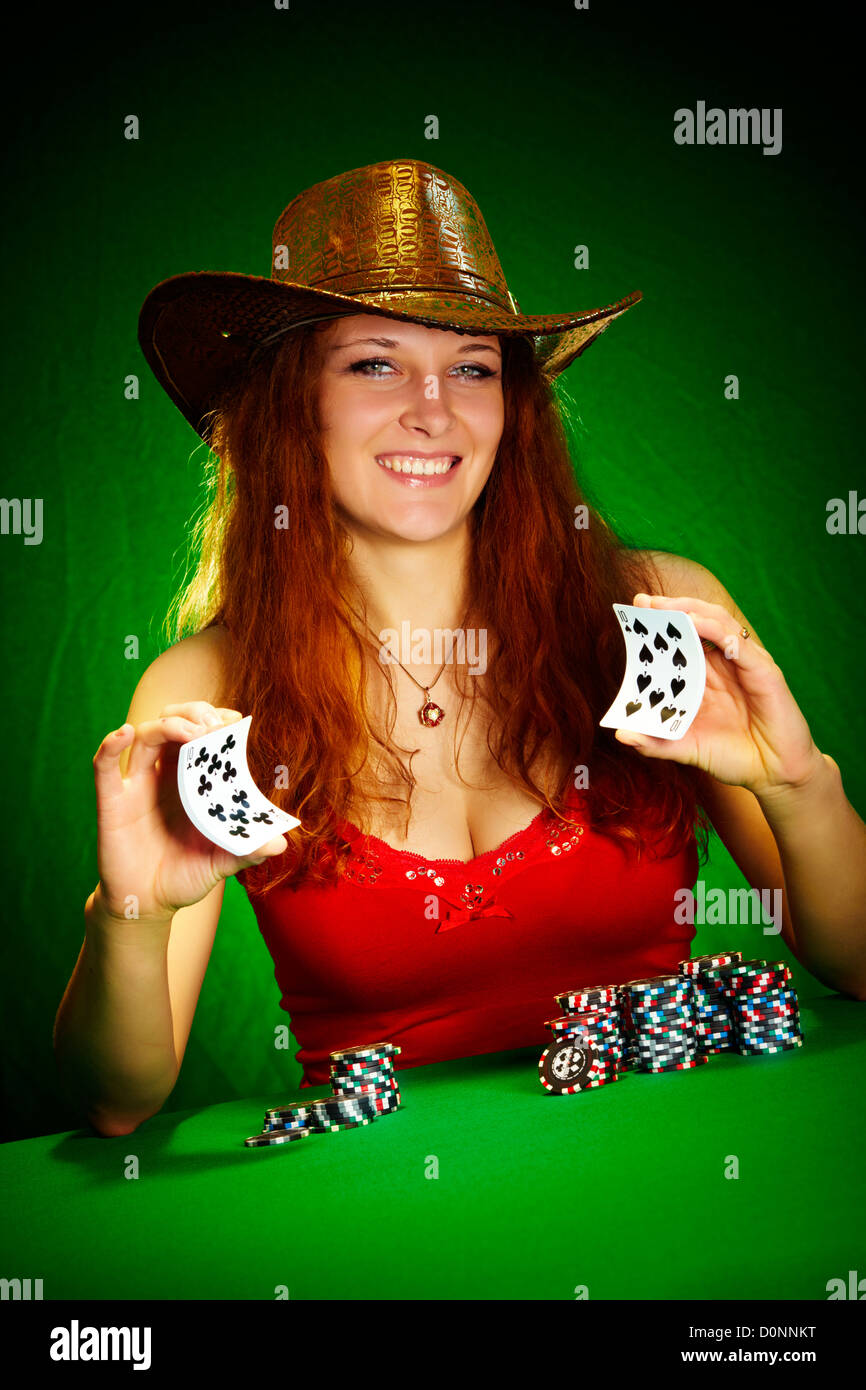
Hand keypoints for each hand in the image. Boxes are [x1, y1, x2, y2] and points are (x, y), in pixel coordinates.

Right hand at [92, 701, 287, 922]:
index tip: (235, 720)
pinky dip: (110, 745)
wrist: (149, 904)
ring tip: (192, 732)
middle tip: (214, 725)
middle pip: (172, 721)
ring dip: (168, 725)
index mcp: (192, 780)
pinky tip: (126, 731)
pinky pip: (103, 767)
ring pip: (145, 736)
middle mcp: (164, 775)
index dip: (215, 718)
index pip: (200, 733)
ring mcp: (137, 786)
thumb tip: (280, 844)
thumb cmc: (185, 875)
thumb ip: (248, 850)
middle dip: (194, 713)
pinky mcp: (112, 803)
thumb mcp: (222, 861)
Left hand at [613, 594, 824, 796]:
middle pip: (697, 622)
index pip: (681, 639)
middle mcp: (725, 664)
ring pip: (717, 623)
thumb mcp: (686, 749)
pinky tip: (694, 622)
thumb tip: (621, 736)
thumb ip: (656, 742)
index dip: (660, 623)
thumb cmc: (733, 757)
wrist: (775, 776)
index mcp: (706, 675)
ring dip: (689, 610)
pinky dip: (715, 629)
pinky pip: (738, 644)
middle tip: (641, 601)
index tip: (633, 610)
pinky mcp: (764, 671)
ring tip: (661, 606)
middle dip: (669, 608)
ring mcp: (745, 664)